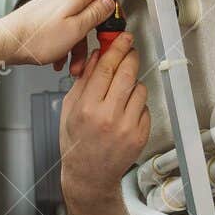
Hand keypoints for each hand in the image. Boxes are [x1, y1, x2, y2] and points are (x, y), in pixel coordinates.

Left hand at [0, 0, 115, 69]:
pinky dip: (62, 45)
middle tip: (90, 52)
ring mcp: (51, 7)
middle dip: (90, 36)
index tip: (114, 22)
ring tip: (71, 64)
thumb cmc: (36, 38)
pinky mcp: (41, 18)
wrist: (7, 42)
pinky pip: (60, 30)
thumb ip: (95, 15)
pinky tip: (57, 59)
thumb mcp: (75, 30)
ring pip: (73, 25)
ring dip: (75, 47)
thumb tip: (109, 3)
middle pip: (88, 13)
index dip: (112, 7)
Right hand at [59, 30, 149, 203]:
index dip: (117, 48)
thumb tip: (97, 56)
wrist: (89, 175)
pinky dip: (137, 105)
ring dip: (133, 84)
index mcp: (87, 108)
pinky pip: (144, 108)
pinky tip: (125, 112)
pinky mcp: (139, 135)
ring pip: (139, 89)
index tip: (123, 38)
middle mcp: (108, 117)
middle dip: (130, 57)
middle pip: (127, 73)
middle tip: (130, 51)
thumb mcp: (70, 108)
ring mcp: (127, 127)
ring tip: (121, 93)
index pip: (106, 68)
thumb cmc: (76, 143)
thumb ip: (84, 80)